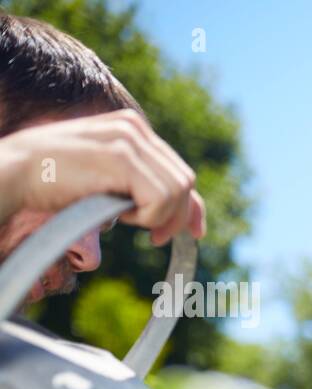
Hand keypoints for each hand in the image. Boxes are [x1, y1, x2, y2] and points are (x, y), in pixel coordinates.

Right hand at [0, 110, 205, 244]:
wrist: (13, 172)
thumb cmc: (52, 182)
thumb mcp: (106, 182)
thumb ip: (142, 189)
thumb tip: (191, 221)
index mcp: (131, 128)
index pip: (179, 171)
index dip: (190, 207)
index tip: (193, 234)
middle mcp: (133, 128)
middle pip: (184, 182)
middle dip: (176, 216)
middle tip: (154, 238)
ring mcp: (128, 139)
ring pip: (177, 191)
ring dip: (157, 216)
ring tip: (125, 218)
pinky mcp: (121, 157)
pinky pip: (160, 198)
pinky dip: (147, 215)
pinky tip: (120, 214)